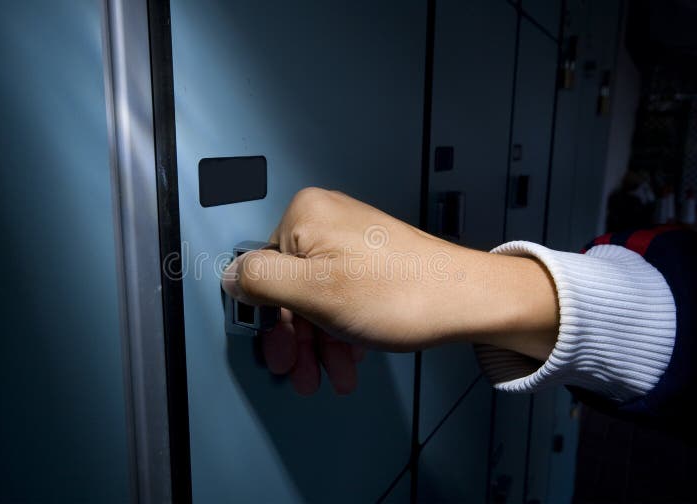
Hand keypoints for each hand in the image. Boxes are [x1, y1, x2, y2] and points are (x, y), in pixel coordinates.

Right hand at [221, 188, 557, 394]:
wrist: (468, 300)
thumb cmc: (398, 294)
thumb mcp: (313, 292)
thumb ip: (259, 282)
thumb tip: (228, 276)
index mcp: (305, 216)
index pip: (260, 269)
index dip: (269, 319)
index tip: (278, 352)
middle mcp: (325, 220)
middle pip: (290, 287)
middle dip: (298, 339)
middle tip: (304, 374)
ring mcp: (350, 239)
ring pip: (317, 297)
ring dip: (321, 343)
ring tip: (333, 375)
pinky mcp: (370, 258)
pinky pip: (341, 295)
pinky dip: (341, 329)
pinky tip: (351, 357)